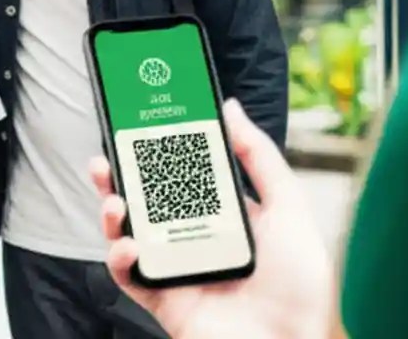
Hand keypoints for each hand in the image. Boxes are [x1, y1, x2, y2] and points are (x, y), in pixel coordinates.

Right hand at [89, 100, 335, 338]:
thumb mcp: (288, 207)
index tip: (142, 124)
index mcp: (224, 213)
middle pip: (147, 200)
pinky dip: (120, 258)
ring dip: (111, 212)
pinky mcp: (164, 299)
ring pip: (129, 233)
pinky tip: (127, 245)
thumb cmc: (300, 285)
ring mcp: (177, 268)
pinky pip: (130, 276)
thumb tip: (230, 109)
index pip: (183, 174)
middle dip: (121, 176)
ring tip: (112, 199)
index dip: (160, 150)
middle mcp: (196, 237)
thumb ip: (259, 156)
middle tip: (107, 156)